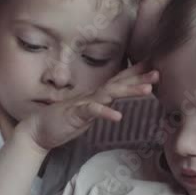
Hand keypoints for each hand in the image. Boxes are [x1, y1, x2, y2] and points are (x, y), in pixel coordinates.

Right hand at [21, 63, 157, 151]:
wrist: (37, 129)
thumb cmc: (62, 121)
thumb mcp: (86, 112)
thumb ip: (100, 106)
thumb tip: (114, 102)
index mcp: (96, 95)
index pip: (118, 81)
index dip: (135, 74)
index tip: (153, 65)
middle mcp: (92, 96)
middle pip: (119, 84)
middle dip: (139, 79)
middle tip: (158, 73)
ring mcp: (84, 103)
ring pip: (109, 94)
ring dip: (129, 91)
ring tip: (147, 90)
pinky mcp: (75, 114)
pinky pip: (92, 112)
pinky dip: (105, 113)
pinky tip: (118, 116)